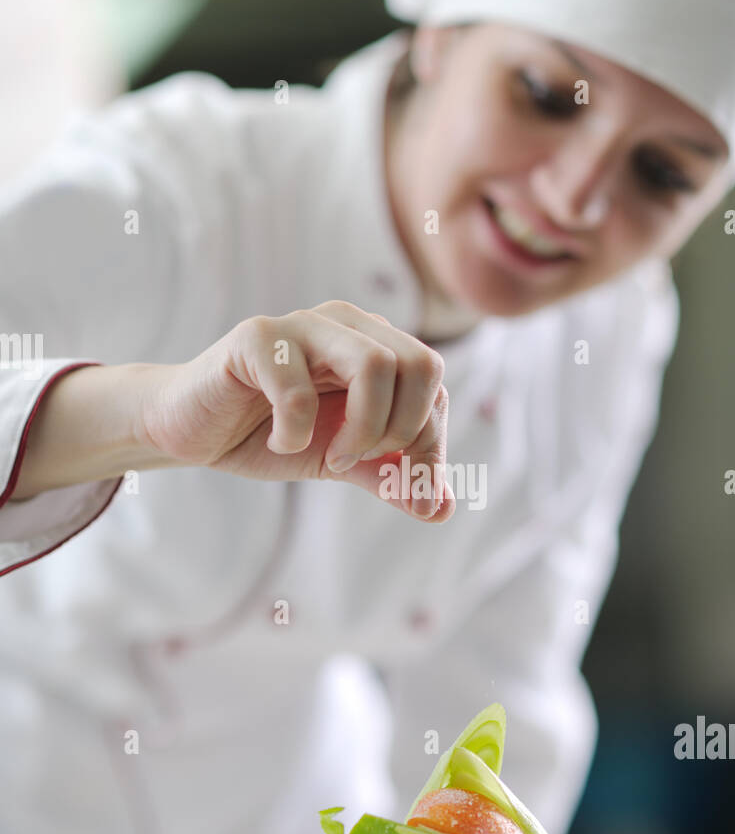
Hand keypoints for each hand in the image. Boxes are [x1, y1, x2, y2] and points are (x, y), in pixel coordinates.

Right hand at [139, 302, 454, 520]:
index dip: (429, 445)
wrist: (194, 432)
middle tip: (358, 459)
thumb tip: (442, 510)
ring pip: (375, 365)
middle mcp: (347, 323)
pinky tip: (279, 441)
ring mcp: (302, 325)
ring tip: (330, 455)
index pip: (434, 384)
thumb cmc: (271, 435)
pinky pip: (299, 388)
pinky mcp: (256, 338)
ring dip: (362, 429)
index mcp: (375, 344)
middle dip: (401, 430)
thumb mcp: (343, 462)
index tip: (403, 488)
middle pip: (420, 364)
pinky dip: (296, 432)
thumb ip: (392, 478)